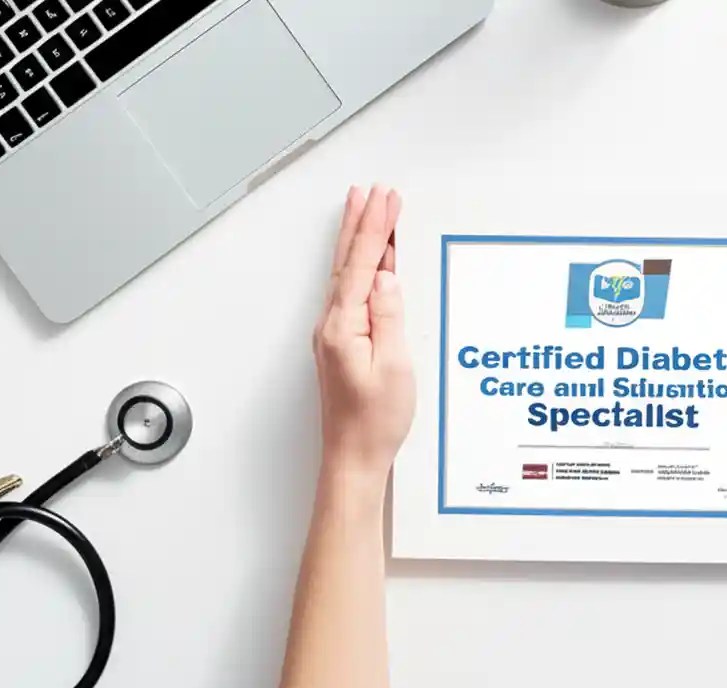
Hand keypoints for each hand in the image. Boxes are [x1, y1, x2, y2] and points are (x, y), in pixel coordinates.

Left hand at [313, 186, 415, 501]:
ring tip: (363, 211)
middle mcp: (332, 325)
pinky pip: (350, 292)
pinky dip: (358, 267)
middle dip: (362, 223)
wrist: (354, 458)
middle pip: (347, 262)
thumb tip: (386, 277)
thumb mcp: (394, 365)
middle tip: (371, 192)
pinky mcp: (341, 344)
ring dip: (357, 240)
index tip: (386, 199)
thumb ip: (389, 316)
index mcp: (344, 325)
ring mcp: (334, 334)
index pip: (362, 264)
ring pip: (346, 274)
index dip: (376, 228)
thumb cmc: (374, 421)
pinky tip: (367, 263)